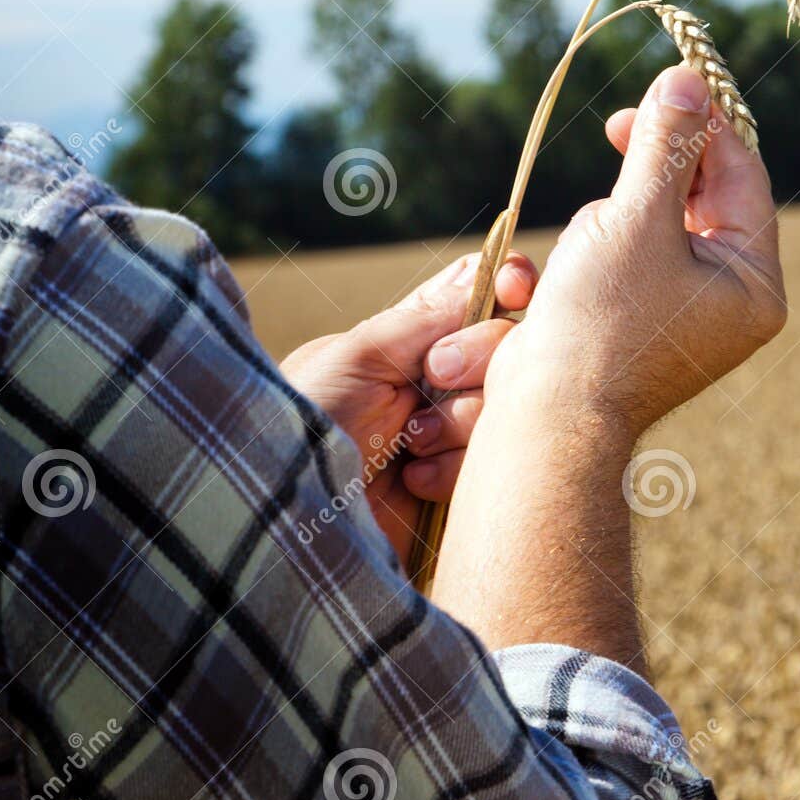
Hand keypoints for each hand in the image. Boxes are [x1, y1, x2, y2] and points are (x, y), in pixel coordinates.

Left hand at [280, 249, 536, 567]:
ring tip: (409, 445)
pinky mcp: (457, 484)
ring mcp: (450, 431)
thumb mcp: (356, 354)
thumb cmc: (301, 423)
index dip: (507, 281)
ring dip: (458, 421)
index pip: (476, 289)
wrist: (285, 520)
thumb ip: (427, 317)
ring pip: (506, 403)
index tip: (515, 292)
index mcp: (407, 335)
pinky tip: (415, 480)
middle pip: (505, 341)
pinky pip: (493, 461)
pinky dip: (454, 467)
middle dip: (474, 356)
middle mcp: (436, 378)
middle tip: (433, 378)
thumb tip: (493, 279)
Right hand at [491, 64, 786, 442]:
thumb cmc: (599, 322)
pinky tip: (579, 253)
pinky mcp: (642, 321)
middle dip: (659, 161)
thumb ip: (663, 146)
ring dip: (626, 204)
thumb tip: (688, 78)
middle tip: (620, 124)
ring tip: (593, 231)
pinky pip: (635, 253)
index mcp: (753, 283)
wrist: (546, 419)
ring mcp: (687, 315)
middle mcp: (730, 301)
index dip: (705, 122)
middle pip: (706, 196)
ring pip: (664, 221)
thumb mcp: (635, 219)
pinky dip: (608, 236)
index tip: (666, 82)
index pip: (741, 176)